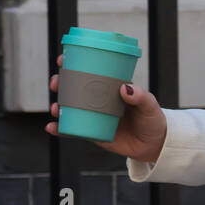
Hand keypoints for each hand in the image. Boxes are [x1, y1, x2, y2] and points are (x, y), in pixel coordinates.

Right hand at [44, 53, 167, 165]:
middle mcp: (99, 99)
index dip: (74, 64)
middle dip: (60, 83)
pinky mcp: (91, 132)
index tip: (62, 59)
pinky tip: (51, 127)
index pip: (91, 71)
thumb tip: (124, 88)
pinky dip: (60, 129)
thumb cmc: (152, 120)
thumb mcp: (149, 105)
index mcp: (111, 86)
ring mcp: (94, 115)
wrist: (153, 145)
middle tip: (56, 83)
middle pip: (74, 88)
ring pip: (70, 107)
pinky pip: (71, 130)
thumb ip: (140, 96)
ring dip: (57, 105)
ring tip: (55, 107)